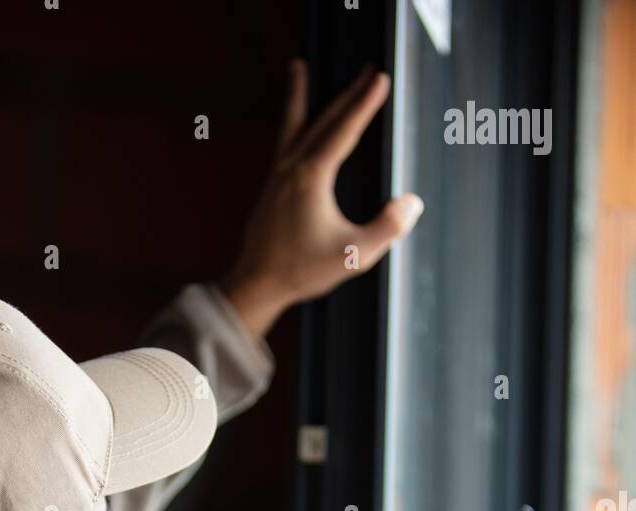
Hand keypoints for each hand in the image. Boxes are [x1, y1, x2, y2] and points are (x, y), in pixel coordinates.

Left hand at [221, 60, 423, 337]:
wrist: (256, 283)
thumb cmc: (302, 271)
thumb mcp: (354, 254)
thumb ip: (388, 228)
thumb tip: (413, 203)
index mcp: (312, 176)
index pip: (345, 130)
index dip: (365, 103)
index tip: (381, 78)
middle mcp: (292, 168)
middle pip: (323, 119)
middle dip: (347, 94)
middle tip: (366, 71)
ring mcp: (277, 175)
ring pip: (293, 124)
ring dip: (300, 95)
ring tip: (297, 68)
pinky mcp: (270, 188)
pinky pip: (283, 142)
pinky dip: (290, 123)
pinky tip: (293, 125)